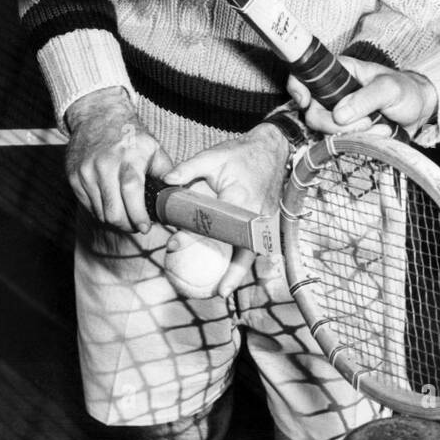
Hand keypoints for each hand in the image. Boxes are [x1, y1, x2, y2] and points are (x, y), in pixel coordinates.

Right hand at [64, 86, 169, 232]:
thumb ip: (166, 172)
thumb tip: (178, 195)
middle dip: (127, 225)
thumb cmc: (131, 135)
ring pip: (100, 212)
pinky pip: (88, 206)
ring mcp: (86, 171)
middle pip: (112, 210)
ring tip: (127, 217)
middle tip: (137, 226)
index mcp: (128, 156)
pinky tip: (112, 205)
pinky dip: (101, 211)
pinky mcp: (73, 177)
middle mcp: (104, 164)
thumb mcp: (153, 147)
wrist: (97, 115)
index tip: (145, 227)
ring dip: (114, 220)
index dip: (138, 214)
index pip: (131, 191)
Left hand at [163, 123, 290, 295]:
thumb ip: (188, 168)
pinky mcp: (268, 220)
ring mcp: (265, 218)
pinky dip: (248, 260)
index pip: (215, 223)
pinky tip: (234, 274)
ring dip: (241, 272)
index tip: (173, 245)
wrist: (273, 148)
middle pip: (246, 249)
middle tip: (218, 292)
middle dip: (234, 272)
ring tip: (224, 291)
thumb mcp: (213, 155)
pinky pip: (258, 245)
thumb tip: (165, 181)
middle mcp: (256, 212)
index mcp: (240, 197)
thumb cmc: (242, 153)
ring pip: (255, 251)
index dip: (192, 237)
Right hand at [287, 58, 437, 136]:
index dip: (298, 88)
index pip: (306, 75)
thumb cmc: (406, 90)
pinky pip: (341, 141)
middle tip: (366, 122)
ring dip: (352, 134)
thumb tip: (339, 114)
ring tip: (380, 127)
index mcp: (340, 72)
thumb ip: (366, 98)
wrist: (420, 110)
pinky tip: (379, 134)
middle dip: (335, 123)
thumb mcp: (390, 88)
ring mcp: (339, 113)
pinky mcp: (347, 130)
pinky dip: (358, 141)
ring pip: (327, 130)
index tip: (306, 102)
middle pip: (313, 112)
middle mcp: (334, 92)